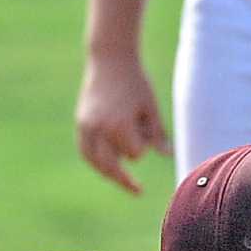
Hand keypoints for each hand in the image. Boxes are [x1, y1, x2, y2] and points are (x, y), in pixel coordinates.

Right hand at [75, 53, 171, 195]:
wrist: (110, 59)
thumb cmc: (136, 82)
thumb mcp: (151, 108)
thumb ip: (157, 134)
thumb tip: (170, 156)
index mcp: (119, 126)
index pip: (135, 154)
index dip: (143, 145)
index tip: (146, 130)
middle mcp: (99, 129)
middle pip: (112, 167)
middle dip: (125, 177)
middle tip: (137, 192)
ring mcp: (86, 126)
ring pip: (95, 162)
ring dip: (108, 171)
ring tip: (121, 180)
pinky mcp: (80, 122)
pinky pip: (85, 151)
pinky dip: (95, 160)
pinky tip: (105, 166)